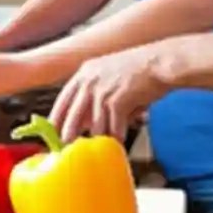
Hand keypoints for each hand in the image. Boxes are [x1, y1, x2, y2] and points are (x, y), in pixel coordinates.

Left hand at [49, 46, 171, 144]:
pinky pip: (113, 127)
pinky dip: (117, 137)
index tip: (51, 134)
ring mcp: (103, 89)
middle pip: (72, 117)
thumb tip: (82, 124)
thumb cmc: (139, 71)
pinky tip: (120, 142)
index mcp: (84, 73)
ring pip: (94, 126)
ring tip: (102, 147)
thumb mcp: (108, 77)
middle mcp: (89, 80)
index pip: (62, 100)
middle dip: (69, 137)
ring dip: (99, 139)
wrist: (162, 62)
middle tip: (68, 150)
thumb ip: (93, 97)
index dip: (55, 120)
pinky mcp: (118, 99)